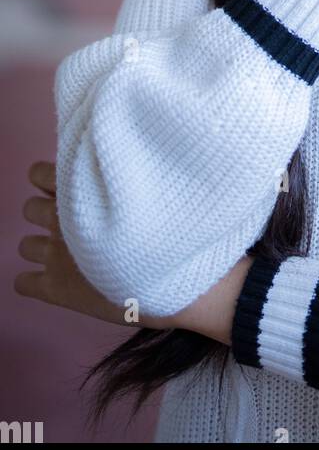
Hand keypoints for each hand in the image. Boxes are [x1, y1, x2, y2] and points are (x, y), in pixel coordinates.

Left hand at [14, 161, 167, 330]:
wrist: (164, 272)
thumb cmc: (165, 227)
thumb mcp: (144, 188)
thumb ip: (121, 177)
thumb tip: (126, 163)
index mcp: (77, 189)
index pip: (37, 174)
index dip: (51, 182)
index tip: (70, 188)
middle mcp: (60, 218)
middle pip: (30, 209)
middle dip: (46, 213)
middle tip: (72, 222)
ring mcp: (54, 254)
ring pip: (25, 245)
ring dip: (40, 247)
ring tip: (65, 253)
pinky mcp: (54, 287)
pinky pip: (22, 283)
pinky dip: (33, 282)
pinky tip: (54, 282)